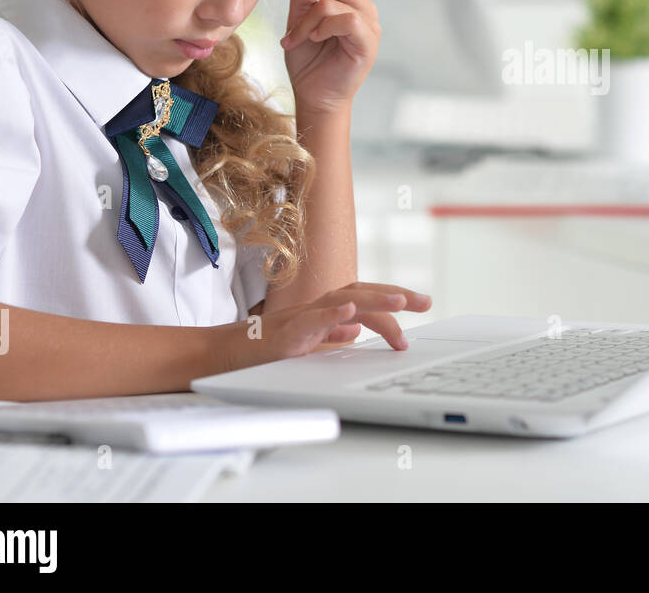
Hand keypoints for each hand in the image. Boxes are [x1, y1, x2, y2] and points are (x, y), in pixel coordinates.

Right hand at [227, 282, 432, 369]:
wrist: (222, 357)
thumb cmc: (261, 350)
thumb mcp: (306, 343)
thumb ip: (331, 333)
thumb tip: (357, 328)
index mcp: (323, 312)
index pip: (365, 301)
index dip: (393, 304)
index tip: (420, 312)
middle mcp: (315, 308)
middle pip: (361, 292)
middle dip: (396, 295)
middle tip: (426, 301)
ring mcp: (300, 318)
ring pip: (342, 299)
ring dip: (374, 299)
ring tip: (400, 300)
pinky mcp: (284, 333)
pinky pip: (310, 320)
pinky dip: (331, 314)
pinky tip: (351, 312)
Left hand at [280, 0, 381, 112]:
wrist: (316, 98)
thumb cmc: (308, 62)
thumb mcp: (297, 26)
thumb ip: (302, 3)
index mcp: (346, 3)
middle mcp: (362, 9)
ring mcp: (368, 25)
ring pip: (333, 2)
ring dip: (308, 21)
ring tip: (295, 39)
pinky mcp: (368, 42)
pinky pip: (345, 20)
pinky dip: (324, 27)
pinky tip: (314, 39)